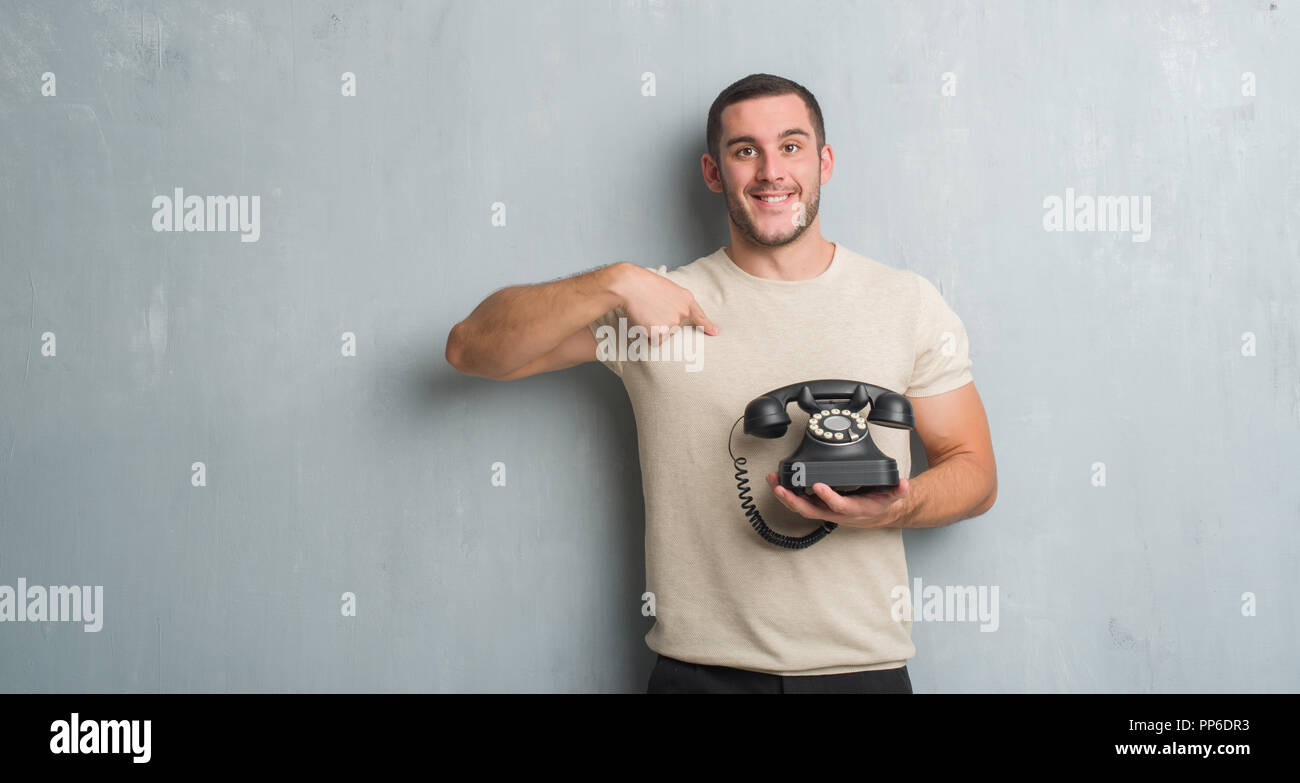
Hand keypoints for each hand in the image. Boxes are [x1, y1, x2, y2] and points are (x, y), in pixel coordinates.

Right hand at [611, 263, 718, 342]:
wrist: (631, 285)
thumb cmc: (644, 284)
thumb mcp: (667, 288)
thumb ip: (676, 301)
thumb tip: (677, 317)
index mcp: (686, 299)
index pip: (699, 315)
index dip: (707, 325)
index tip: (715, 332)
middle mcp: (683, 312)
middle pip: (675, 328)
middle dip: (663, 324)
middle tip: (652, 310)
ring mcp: (673, 323)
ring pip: (664, 335)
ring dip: (654, 330)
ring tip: (646, 313)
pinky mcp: (661, 332)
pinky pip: (654, 341)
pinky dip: (647, 336)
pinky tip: (643, 321)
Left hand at [765, 473, 909, 529]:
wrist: (878, 514)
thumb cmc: (881, 504)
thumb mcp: (893, 497)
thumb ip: (898, 490)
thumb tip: (903, 484)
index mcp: (853, 510)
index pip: (839, 506)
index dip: (828, 498)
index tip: (817, 485)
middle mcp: (835, 513)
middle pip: (810, 510)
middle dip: (793, 499)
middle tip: (780, 486)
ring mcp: (825, 511)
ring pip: (801, 507)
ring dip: (785, 496)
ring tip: (772, 480)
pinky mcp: (819, 507)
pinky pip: (800, 503)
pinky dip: (787, 494)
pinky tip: (777, 482)